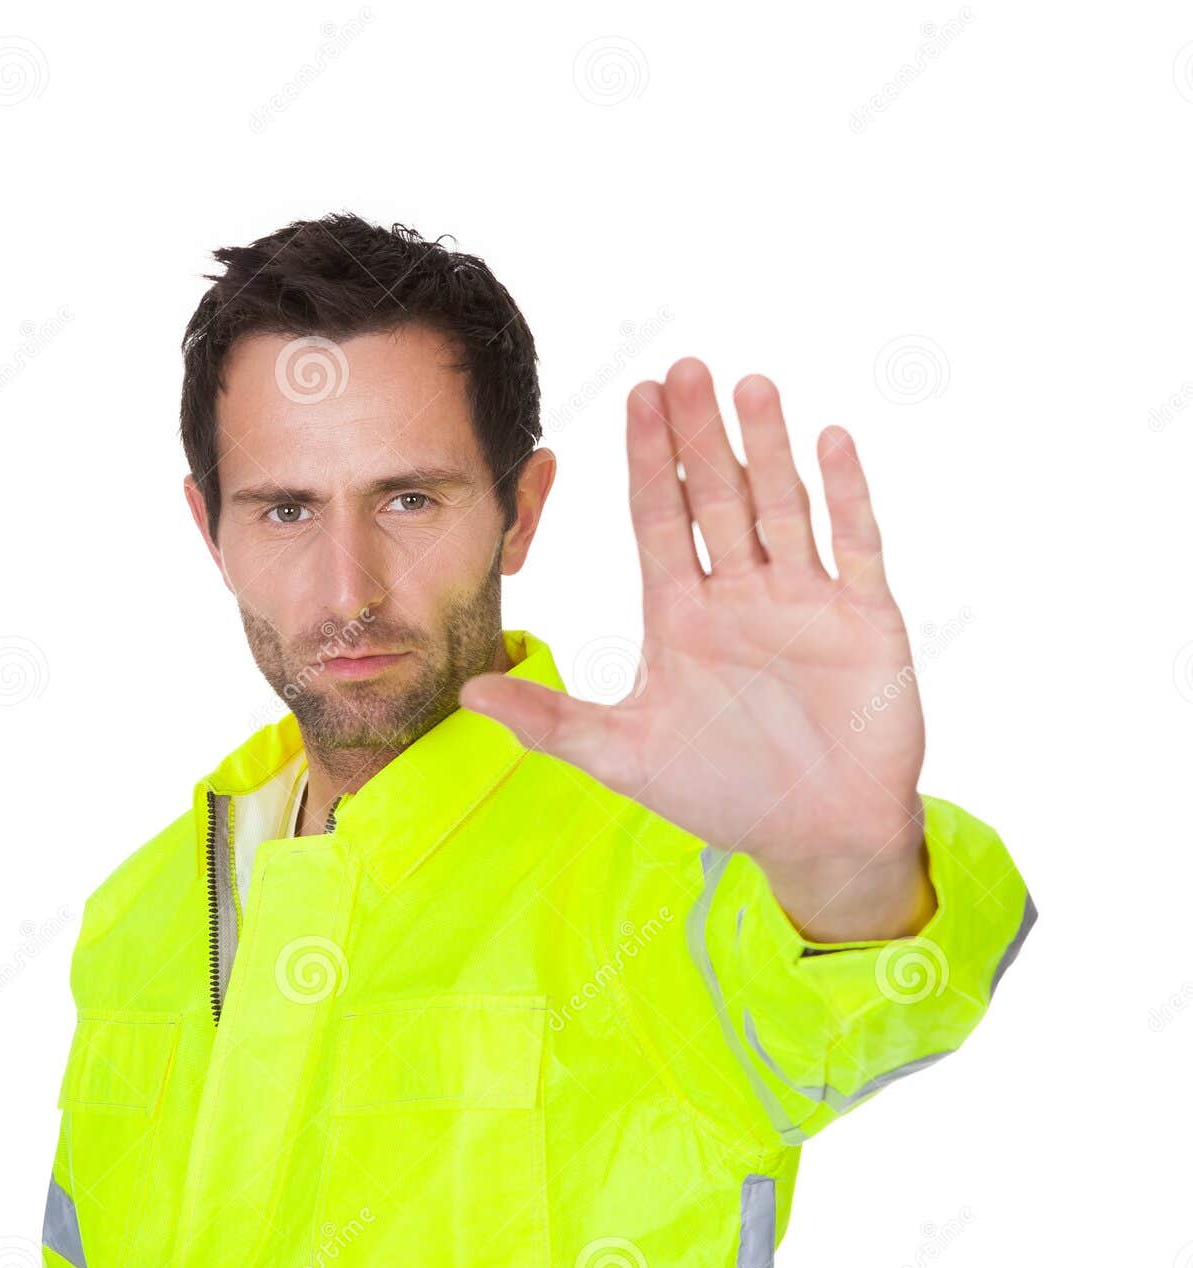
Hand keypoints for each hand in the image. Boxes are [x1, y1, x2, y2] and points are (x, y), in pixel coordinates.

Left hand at [459, 360, 933, 941]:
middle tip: (685, 368)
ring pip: (782, 506)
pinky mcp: (864, 618)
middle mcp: (740, 594)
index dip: (649, 459)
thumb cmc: (722, 793)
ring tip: (750, 385)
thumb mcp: (625, 758)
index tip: (637, 396)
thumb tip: (466, 695)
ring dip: (768, 448)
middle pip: (717, 497)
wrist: (817, 835)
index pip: (659, 518)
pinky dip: (845, 496)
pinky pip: (854, 544)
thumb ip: (552, 723)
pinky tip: (830, 441)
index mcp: (681, 615)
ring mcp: (803, 600)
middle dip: (700, 436)